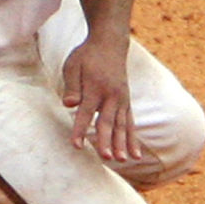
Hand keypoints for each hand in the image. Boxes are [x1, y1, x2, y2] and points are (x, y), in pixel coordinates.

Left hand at [61, 35, 145, 164]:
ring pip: (122, 126)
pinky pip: (131, 124)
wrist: (109, 42)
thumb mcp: (73, 65)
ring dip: (122, 144)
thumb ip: (71, 86)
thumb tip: (68, 104)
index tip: (76, 145)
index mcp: (95, 87)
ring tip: (121, 160)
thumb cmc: (86, 55)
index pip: (86, 112)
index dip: (80, 129)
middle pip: (107, 122)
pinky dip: (133, 140)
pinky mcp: (127, 103)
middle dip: (106, 140)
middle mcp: (111, 95)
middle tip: (106, 157)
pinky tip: (136, 155)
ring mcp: (122, 99)